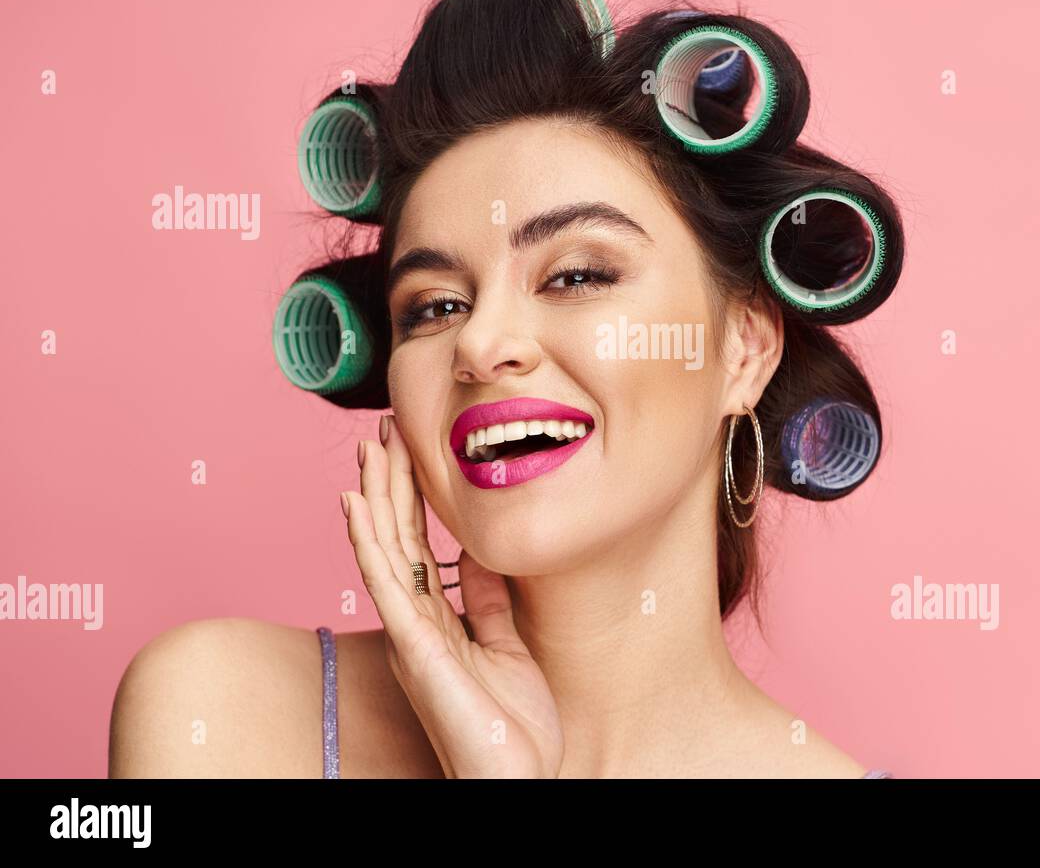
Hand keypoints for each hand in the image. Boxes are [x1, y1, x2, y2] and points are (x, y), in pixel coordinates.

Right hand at [340, 414, 563, 777]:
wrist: (514, 778)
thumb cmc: (510, 725)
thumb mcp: (506, 645)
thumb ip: (488, 601)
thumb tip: (480, 553)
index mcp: (437, 618)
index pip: (418, 544)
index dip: (411, 496)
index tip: (406, 449)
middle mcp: (415, 620)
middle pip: (395, 537)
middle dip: (387, 483)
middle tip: (380, 431)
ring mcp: (410, 632)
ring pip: (384, 550)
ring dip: (374, 497)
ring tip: (367, 449)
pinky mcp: (414, 647)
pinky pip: (387, 585)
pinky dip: (368, 542)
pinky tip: (355, 507)